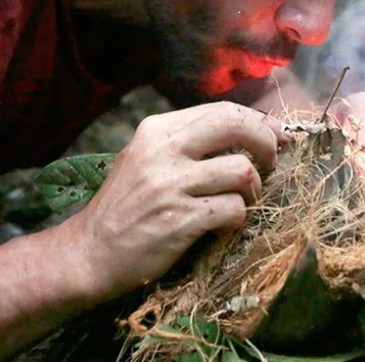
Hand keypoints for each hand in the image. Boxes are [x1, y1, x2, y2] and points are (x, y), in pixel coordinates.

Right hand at [64, 102, 286, 299]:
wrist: (89, 252)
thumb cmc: (123, 207)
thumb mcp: (143, 158)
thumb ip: (185, 142)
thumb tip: (244, 132)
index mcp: (156, 130)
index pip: (222, 111)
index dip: (257, 123)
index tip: (275, 137)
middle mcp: (163, 151)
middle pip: (237, 127)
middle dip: (266, 143)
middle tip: (271, 162)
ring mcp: (171, 185)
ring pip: (242, 172)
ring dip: (252, 190)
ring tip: (240, 201)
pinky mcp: (181, 220)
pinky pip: (234, 210)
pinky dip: (237, 218)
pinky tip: (224, 225)